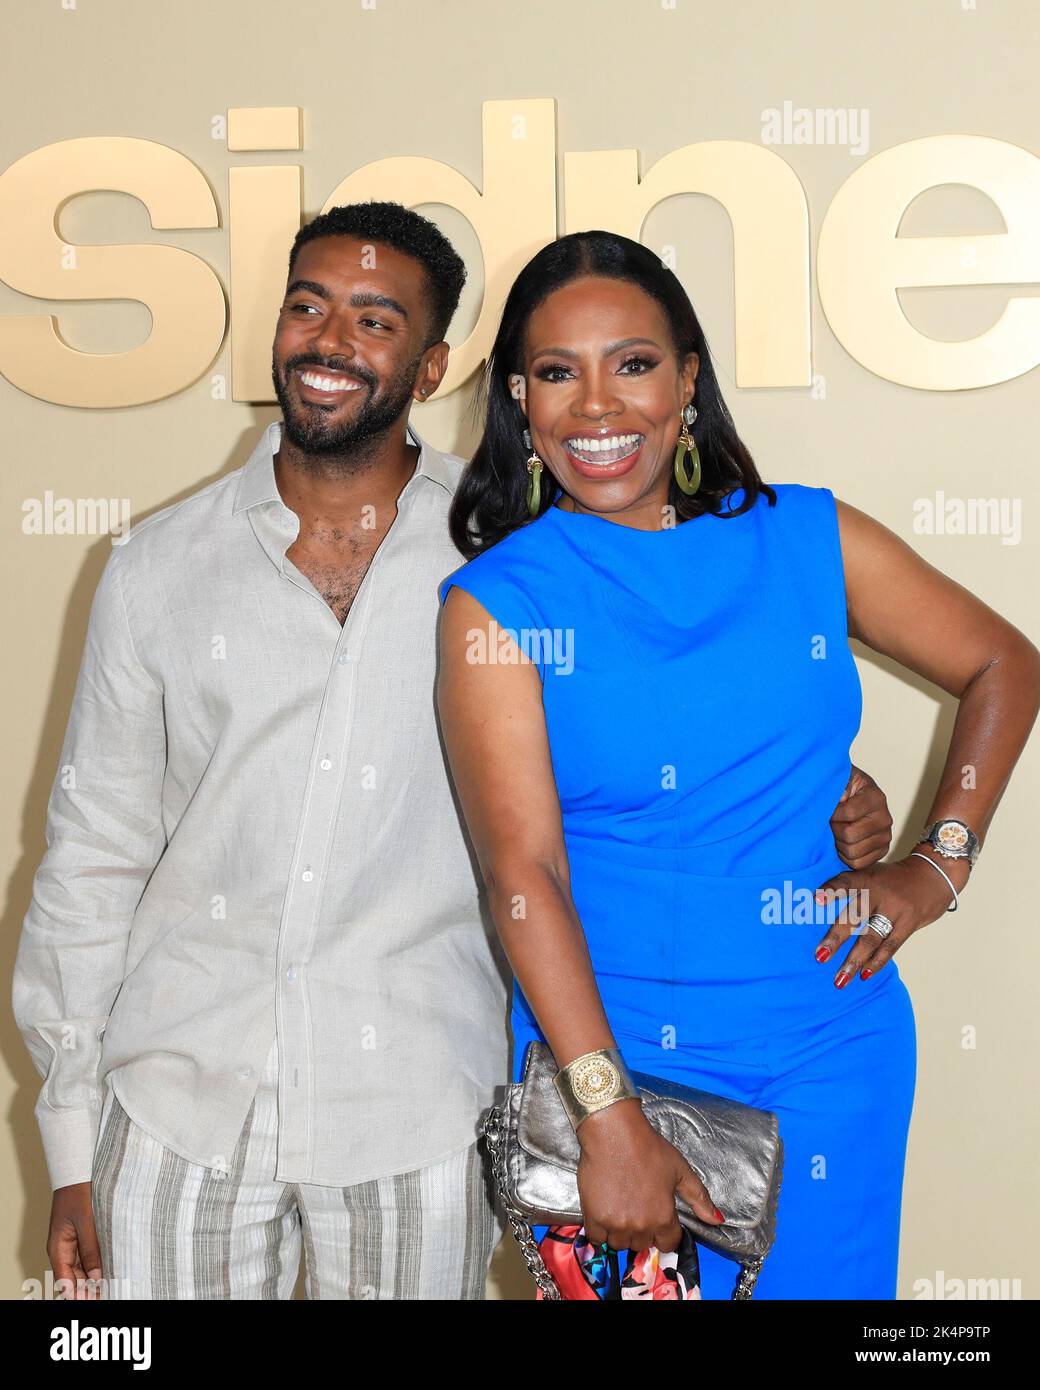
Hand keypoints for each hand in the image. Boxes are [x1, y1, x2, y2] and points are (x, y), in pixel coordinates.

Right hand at [48, 1182, 102, 1299]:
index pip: (66, 1281)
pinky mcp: (83, 1236)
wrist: (77, 1172)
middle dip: (90, 1289)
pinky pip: (89, 1256)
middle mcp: (63, 1250)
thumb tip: (95, 1277)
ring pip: (83, 1269)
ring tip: (114, 1286)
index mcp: (58, 1249)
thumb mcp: (86, 1221)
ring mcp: (73, 1243)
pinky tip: (113, 1268)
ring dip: (96, 1278)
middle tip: (110, 1294)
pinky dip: (99, 1264)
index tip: (95, 1300)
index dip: (79, 1294)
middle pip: (75, 1278)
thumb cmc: (77, 1193)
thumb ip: (90, 1248)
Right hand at [575, 1097, 724, 1251]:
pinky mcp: (594, 1217)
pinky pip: (597, 1238)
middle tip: (637, 1207)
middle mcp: (641, 1226)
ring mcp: (616, 1223)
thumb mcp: (680, 1170)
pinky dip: (600, 1230)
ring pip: (619, 1244)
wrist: (614, 1132)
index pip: (668, 1244)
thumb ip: (699, 1198)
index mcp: (664, 1217)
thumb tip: (717, 1220)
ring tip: (620, 1207)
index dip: (665, 1232)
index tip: (657, 1218)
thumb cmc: (648, 1147)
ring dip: (620, 1232)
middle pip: (642, 1245)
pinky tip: (604, 1211)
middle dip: (642, 1231)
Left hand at [812, 852, 968, 985]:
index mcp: (866, 878)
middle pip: (854, 916)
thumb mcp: (872, 874)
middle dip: (836, 938)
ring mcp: (895, 909)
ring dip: (855, 961)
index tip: (816, 900)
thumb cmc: (893, 880)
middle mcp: (879, 893)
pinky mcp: (908, 924)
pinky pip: (890, 946)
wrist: (933, 876)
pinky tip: (864, 975)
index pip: (845, 882)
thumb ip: (852, 889)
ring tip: (841, 980)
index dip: (831, 890)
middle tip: (820, 956)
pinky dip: (876, 962)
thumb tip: (820, 908)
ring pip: (871, 938)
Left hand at [829, 765, 893, 868]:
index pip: (848, 813)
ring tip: (836, 833)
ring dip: (838, 844)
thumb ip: (839, 783)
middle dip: (833, 830)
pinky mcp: (882, 851)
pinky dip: (846, 857)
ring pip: (853, 852)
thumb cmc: (843, 786)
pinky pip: (859, 864)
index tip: (828, 810)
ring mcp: (885, 836)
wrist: (853, 796)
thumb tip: (842, 797)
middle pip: (850, 835)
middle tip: (830, 824)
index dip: (832, 814)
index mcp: (876, 797)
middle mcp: (885, 818)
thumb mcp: (841, 777)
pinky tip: (842, 844)